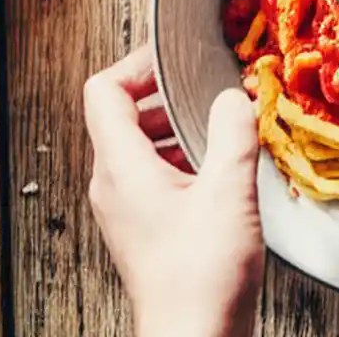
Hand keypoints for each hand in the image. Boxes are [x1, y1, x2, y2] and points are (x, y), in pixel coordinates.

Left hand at [84, 46, 262, 336]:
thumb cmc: (202, 277)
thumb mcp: (229, 193)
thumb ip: (233, 133)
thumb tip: (234, 96)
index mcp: (120, 168)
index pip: (104, 91)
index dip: (137, 65)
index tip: (174, 60)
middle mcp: (112, 186)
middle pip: (121, 116)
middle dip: (164, 96)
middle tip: (204, 90)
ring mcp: (124, 210)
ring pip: (138, 147)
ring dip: (174, 129)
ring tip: (216, 130)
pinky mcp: (143, 229)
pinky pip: (151, 176)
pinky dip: (180, 160)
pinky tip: (217, 172)